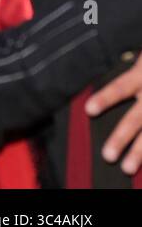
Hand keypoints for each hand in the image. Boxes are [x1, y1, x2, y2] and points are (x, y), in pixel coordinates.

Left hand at [86, 52, 141, 174]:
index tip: (89, 110)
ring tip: (127, 167)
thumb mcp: (140, 60)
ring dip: (141, 152)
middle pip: (137, 119)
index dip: (106, 98)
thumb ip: (127, 71)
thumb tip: (97, 79)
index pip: (122, 87)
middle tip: (107, 156)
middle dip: (122, 138)